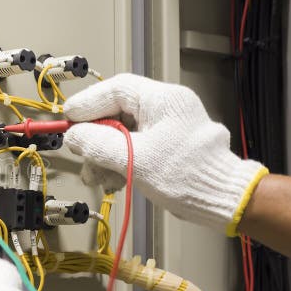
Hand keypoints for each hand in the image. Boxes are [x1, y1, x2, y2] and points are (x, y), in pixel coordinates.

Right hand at [63, 73, 266, 234]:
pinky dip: (119, 160)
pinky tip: (112, 178)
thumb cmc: (189, 177)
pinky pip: (134, 144)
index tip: (68, 119)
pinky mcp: (167, 144)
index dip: (88, 103)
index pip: (116, 89)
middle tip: (80, 151)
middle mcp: (167, 107)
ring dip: (104, 153)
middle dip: (96, 135)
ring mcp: (167, 126)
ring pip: (122, 131)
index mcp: (164, 100)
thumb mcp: (135, 160)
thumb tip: (74, 135)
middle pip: (116, 111)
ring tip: (97, 175)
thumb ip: (99, 144)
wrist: (222, 201)